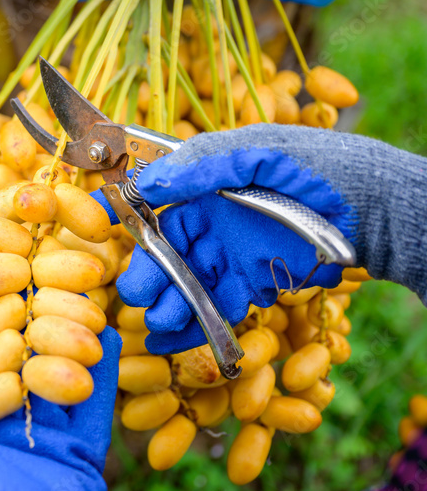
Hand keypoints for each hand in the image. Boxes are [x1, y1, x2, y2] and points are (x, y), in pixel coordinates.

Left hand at [0, 297, 121, 490]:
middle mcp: (6, 406)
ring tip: (85, 290)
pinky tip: (114, 335)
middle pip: (22, 346)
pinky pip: (95, 400)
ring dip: (72, 333)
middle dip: (35, 309)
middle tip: (48, 262)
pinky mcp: (83, 444)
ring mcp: (47, 424)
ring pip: (61, 365)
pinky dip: (104, 371)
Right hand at [113, 124, 361, 353]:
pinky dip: (196, 324)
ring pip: (188, 282)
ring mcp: (233, 254)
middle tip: (134, 294)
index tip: (112, 239)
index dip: (135, 225)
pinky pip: (218, 306)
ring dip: (169, 302)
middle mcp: (213, 221)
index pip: (160, 207)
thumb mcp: (259, 151)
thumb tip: (148, 182)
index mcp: (207, 183)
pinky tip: (172, 339)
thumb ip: (204, 164)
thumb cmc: (319, 166)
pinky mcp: (256, 284)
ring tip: (156, 321)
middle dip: (150, 274)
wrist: (377, 208)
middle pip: (169, 251)